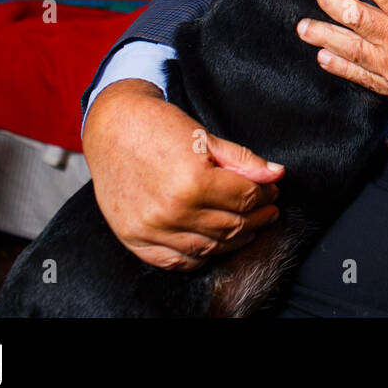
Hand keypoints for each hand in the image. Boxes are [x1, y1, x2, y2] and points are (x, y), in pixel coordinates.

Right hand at [81, 79, 284, 271]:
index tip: (272, 191)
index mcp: (193, 182)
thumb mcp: (205, 137)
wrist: (111, 127)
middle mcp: (172, 211)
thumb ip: (242, 159)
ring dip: (234, 240)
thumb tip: (276, 174)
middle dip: (257, 218)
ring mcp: (151, 229)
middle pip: (231, 226)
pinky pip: (175, 261)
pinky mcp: (134, 238)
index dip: (265, 195)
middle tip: (268, 211)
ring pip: (208, 247)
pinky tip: (213, 244)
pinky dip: (199, 256)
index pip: (245, 198)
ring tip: (248, 227)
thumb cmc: (156, 127)